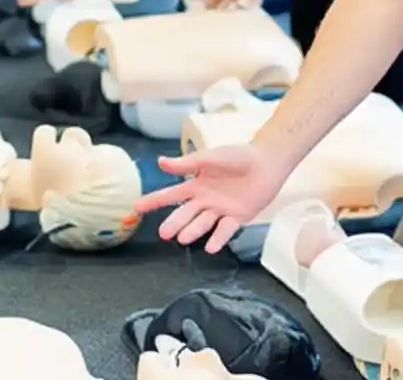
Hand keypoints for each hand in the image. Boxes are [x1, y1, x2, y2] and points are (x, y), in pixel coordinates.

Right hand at [129, 144, 289, 253]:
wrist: (266, 162)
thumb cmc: (238, 156)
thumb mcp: (209, 157)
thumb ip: (186, 164)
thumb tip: (160, 162)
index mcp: (196, 185)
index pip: (171, 195)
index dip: (154, 201)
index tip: (137, 207)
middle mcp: (205, 200)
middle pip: (186, 214)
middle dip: (174, 223)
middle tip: (163, 233)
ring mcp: (220, 210)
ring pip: (203, 223)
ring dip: (193, 231)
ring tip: (181, 239)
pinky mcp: (237, 217)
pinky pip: (225, 229)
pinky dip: (218, 238)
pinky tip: (210, 247)